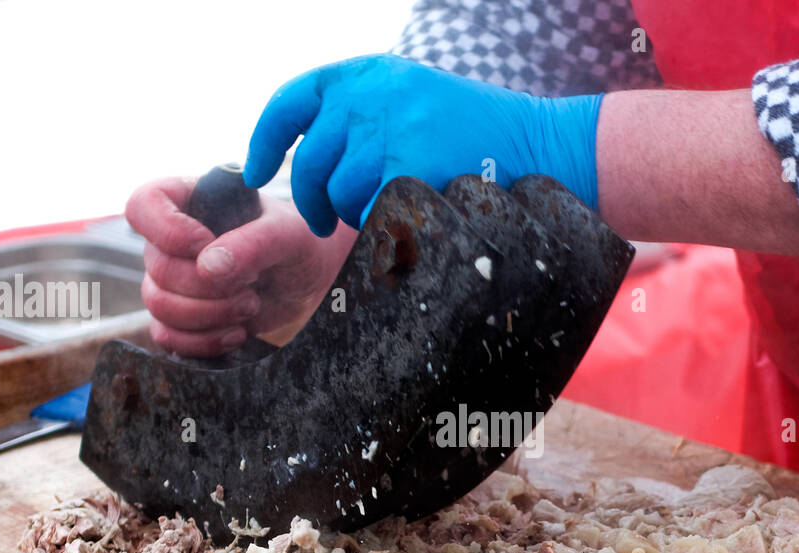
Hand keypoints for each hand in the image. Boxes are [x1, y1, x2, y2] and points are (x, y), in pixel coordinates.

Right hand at [124, 177, 352, 355]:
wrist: (309, 279)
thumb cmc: (299, 243)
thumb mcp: (288, 235)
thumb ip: (253, 243)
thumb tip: (207, 268)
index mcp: (189, 200)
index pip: (142, 205)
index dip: (168, 231)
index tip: (206, 243)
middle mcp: (171, 240)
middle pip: (157, 268)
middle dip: (208, 287)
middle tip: (251, 286)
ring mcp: (173, 280)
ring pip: (158, 305)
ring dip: (209, 315)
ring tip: (250, 305)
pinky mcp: (182, 317)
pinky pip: (167, 336)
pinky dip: (203, 341)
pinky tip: (237, 332)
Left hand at [242, 54, 602, 235]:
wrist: (546, 147)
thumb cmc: (482, 138)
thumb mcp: (415, 101)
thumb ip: (364, 116)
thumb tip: (306, 156)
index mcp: (369, 74)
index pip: (291, 101)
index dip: (265, 141)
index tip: (253, 171)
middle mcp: (373, 95)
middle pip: (309, 161)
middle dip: (312, 201)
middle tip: (325, 223)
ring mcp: (390, 130)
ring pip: (335, 193)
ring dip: (350, 218)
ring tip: (380, 219)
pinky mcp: (409, 168)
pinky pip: (367, 216)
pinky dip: (378, 231)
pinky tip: (402, 230)